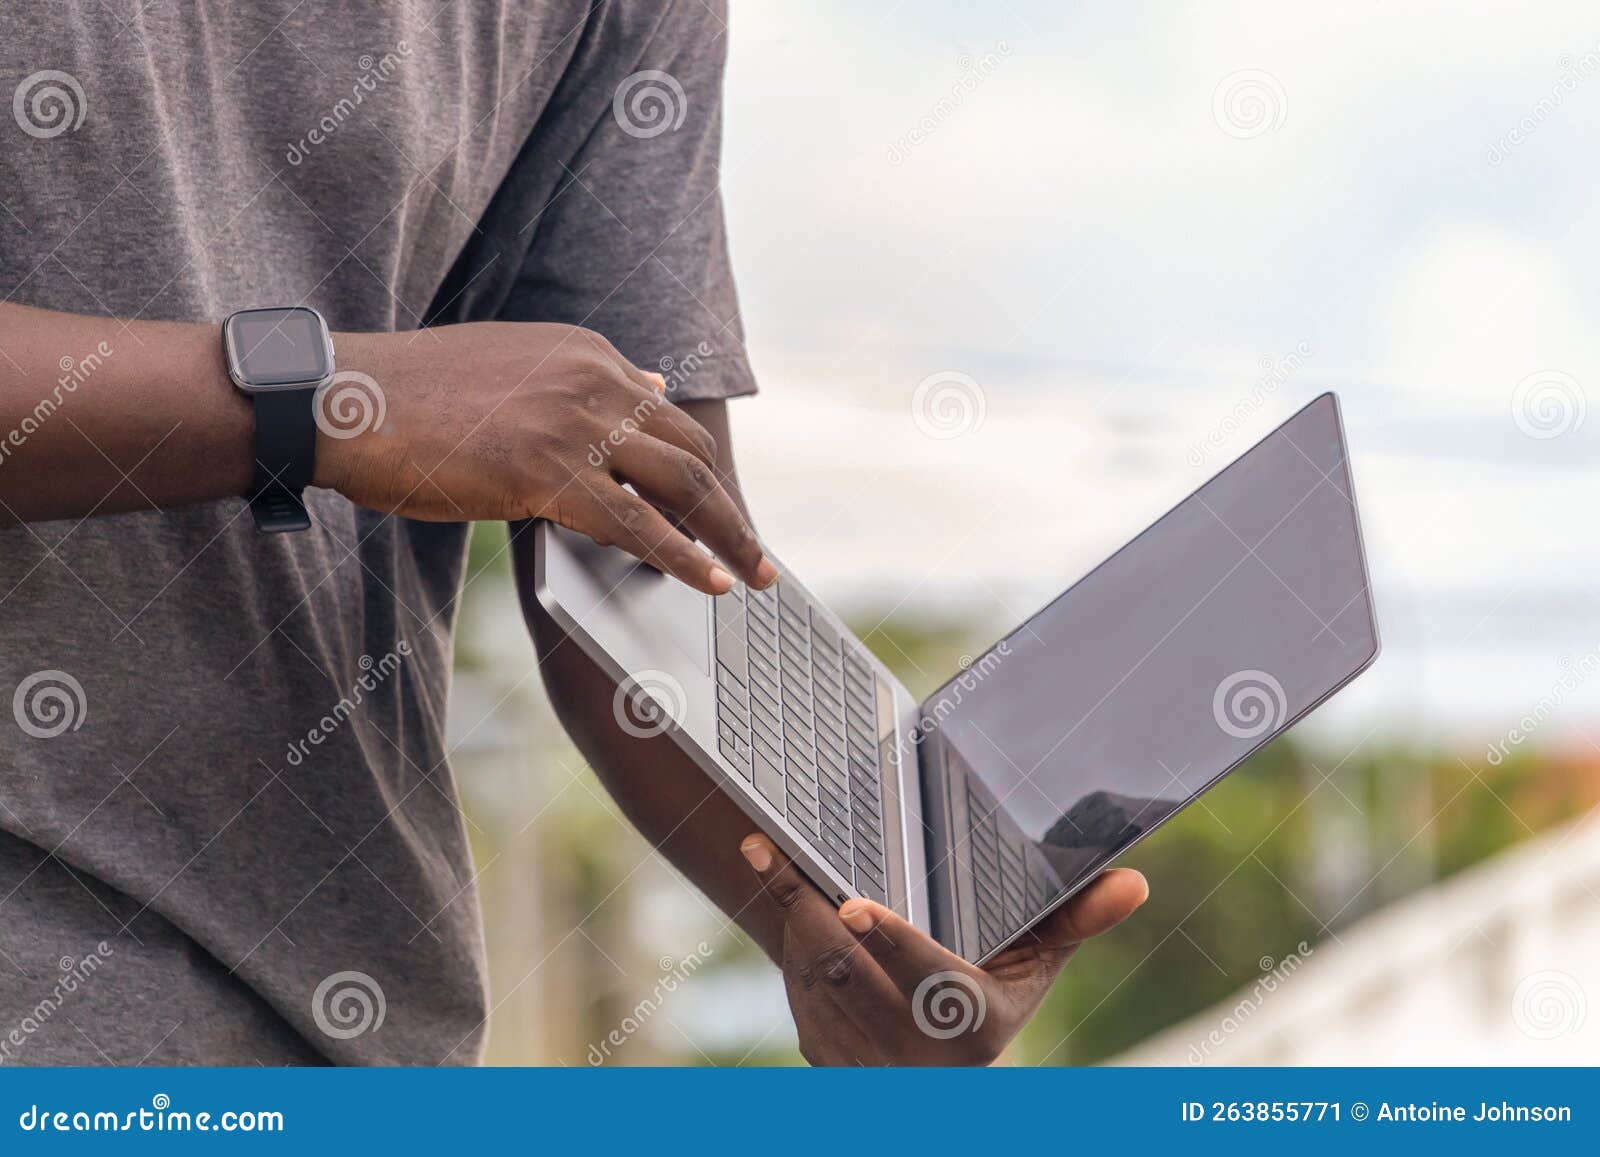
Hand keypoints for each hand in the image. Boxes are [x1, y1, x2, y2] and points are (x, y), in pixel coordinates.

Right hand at [317, 323, 773, 594]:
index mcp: (586, 353)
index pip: (667, 416)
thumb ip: (582, 380)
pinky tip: (712, 582)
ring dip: (729, 536)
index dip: (699, 469)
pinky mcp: (550, 474)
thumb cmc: (414, 396)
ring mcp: (576, 426)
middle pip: (691, 449)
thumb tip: (651, 387)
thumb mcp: (513, 365)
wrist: (345, 400)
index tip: (718, 507)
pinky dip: (686, 559)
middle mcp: (595, 380)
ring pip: (682, 486)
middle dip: (731, 507)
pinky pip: (640, 526)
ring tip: (754, 575)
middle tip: (756, 550)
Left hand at [739, 833, 1147, 1064]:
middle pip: (845, 969)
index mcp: (971, 1021)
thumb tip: (1134, 881)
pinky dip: (783, 937)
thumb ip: (1075, 920)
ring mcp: (863, 1058)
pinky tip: (779, 890)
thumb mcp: (1036, 962)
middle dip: (803, 907)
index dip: (888, 940)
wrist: (934, 1057)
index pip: (924, 976)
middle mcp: (915, 1053)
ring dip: (786, 912)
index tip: (853, 905)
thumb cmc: (990, 989)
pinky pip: (796, 987)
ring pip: (810, 974)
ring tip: (765, 854)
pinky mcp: (825, 1054)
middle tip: (768, 850)